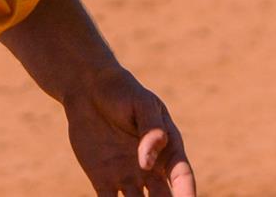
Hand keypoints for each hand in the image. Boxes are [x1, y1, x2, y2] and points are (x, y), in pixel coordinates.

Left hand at [62, 70, 194, 196]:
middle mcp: (151, 168)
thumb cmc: (122, 91)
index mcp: (167, 148)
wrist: (88, 89)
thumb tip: (148, 161)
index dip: (186, 193)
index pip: (181, 176)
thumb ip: (151, 129)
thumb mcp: (142, 103)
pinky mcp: (104, 181)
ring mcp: (128, 176)